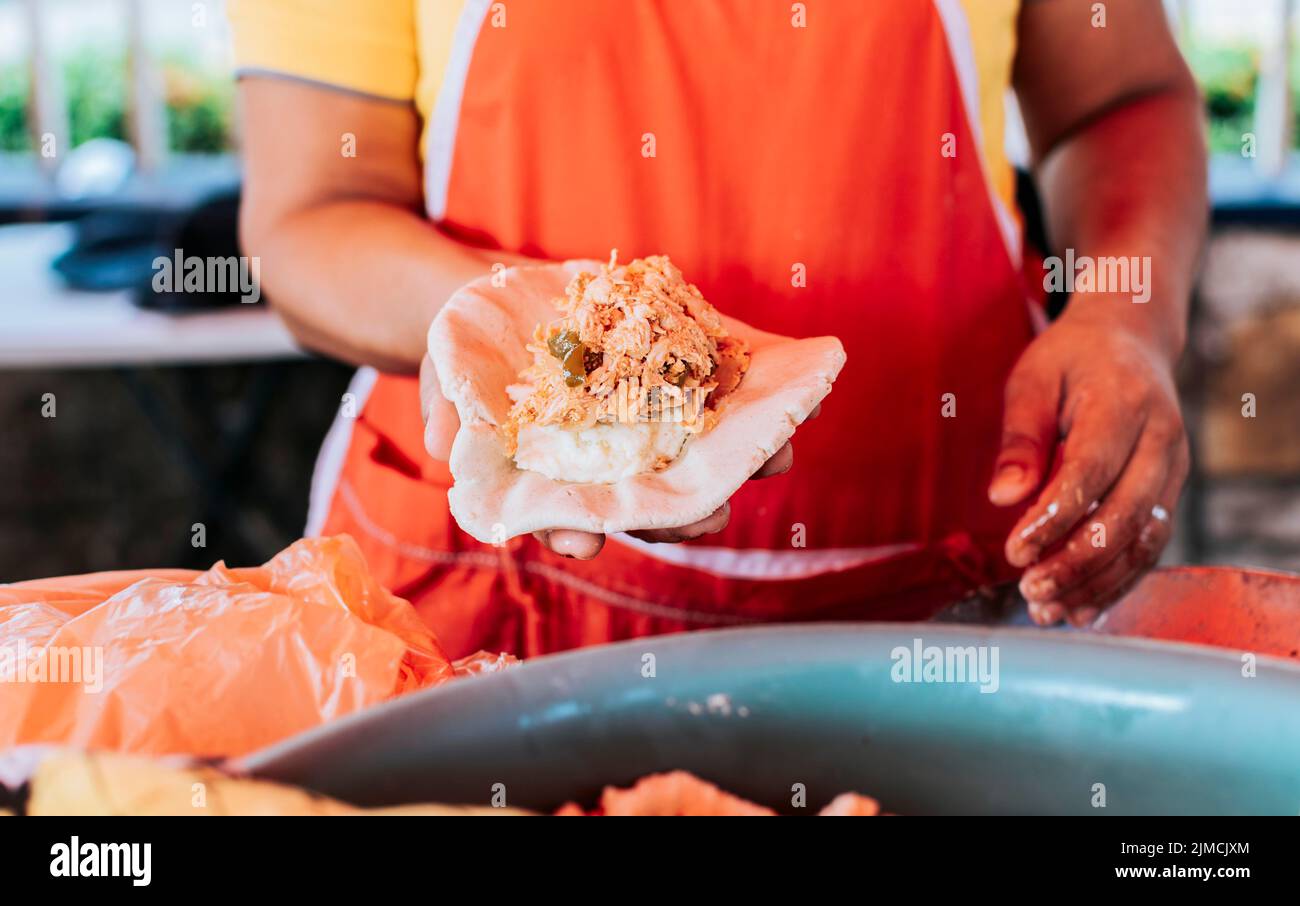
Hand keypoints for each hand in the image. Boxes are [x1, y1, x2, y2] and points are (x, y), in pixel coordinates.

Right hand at [421, 354, 815, 558]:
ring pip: (701, 459)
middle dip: (681, 513)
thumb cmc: (474, 356)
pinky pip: (728, 397)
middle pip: (650, 503)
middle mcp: (613, 466)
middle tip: (709, 516)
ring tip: (773, 455)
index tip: (584, 541)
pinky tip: (797, 396)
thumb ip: (448, 408)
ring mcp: (653, 428)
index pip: (569, 518)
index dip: (575, 531)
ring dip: (739, 463)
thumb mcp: (450, 377)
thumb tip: (441, 443)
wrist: (511, 305)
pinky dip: (764, 402)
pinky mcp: (682, 382)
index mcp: (557, 481)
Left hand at [988, 307, 1188, 627]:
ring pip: (1144, 539)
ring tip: (1048, 610)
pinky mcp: (1172, 488)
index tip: (1014, 552)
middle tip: (1029, 591)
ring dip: (1097, 582)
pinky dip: (1117, 580)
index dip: (1053, 518)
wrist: (1130, 339)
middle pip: (1124, 515)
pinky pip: (1151, 544)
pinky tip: (1080, 607)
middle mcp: (1162, 438)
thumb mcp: (1032, 379)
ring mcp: (1175, 466)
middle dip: (1076, 561)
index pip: (1090, 472)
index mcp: (1125, 403)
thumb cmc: (1070, 359)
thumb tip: (1002, 498)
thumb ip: (1020, 438)